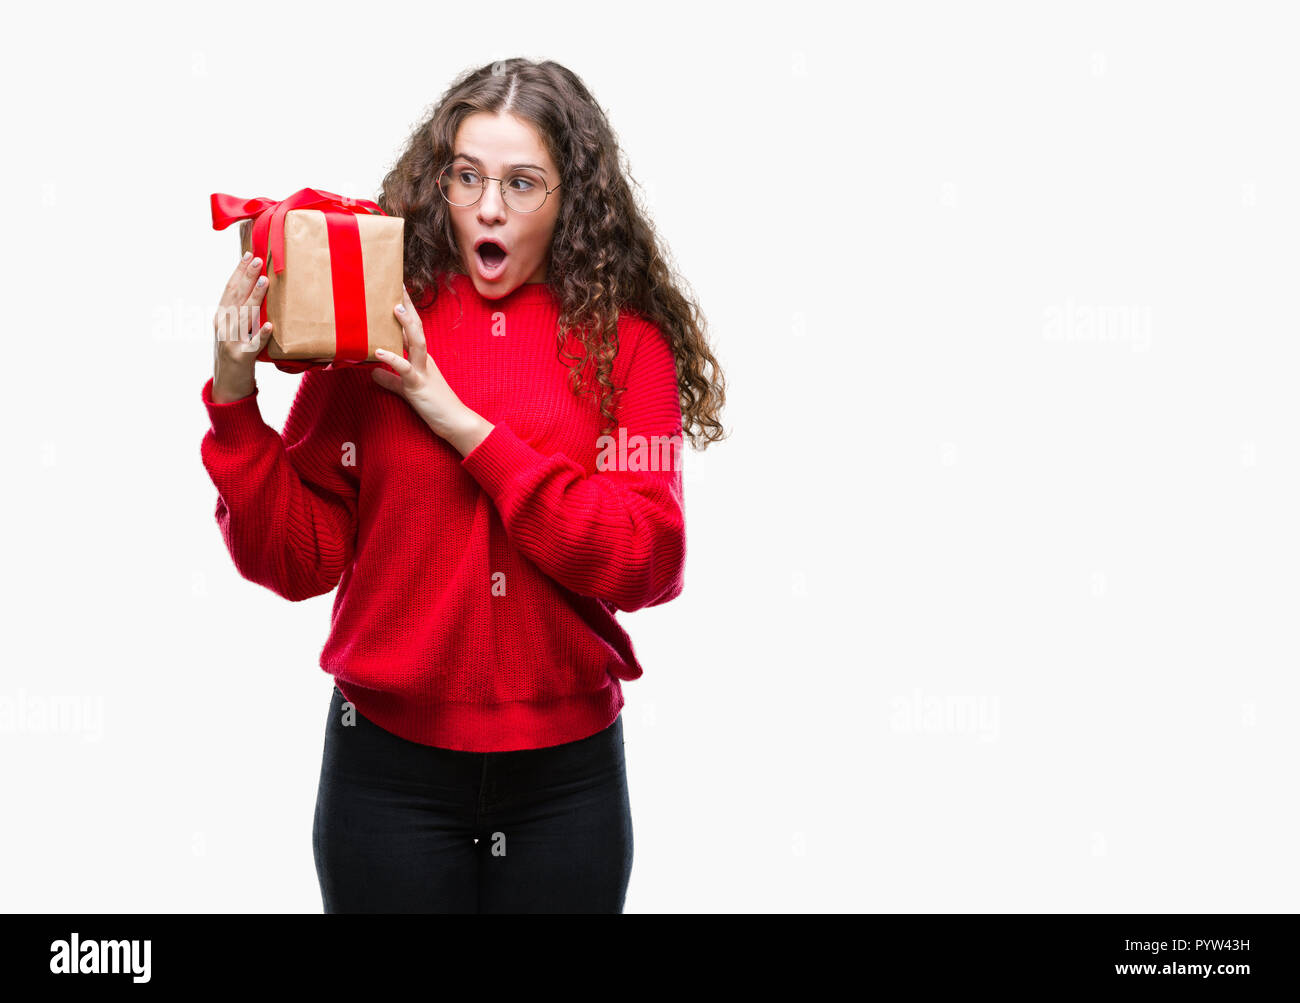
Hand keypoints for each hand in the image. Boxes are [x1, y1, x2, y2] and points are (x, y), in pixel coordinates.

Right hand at [211, 252, 270, 401]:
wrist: (227, 386)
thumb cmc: (235, 354)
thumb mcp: (234, 330)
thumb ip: (241, 312)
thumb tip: (255, 289)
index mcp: (221, 317)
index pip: (229, 289)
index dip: (238, 271)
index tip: (249, 254)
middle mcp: (223, 326)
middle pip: (236, 298)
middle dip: (247, 277)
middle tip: (258, 260)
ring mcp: (231, 342)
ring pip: (244, 317)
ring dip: (255, 298)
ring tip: (265, 282)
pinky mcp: (242, 358)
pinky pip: (254, 345)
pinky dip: (260, 335)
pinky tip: (269, 325)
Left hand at [372, 286, 493, 454]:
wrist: (456, 422)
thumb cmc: (435, 407)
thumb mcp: (408, 390)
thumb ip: (391, 380)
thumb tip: (373, 372)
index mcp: (422, 359)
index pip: (412, 330)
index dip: (406, 311)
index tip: (398, 292)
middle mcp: (424, 360)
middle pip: (416, 328)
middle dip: (407, 307)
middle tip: (398, 285)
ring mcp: (423, 371)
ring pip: (416, 343)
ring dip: (406, 325)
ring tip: (394, 308)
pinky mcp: (419, 385)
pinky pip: (405, 370)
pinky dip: (392, 359)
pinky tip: (379, 351)